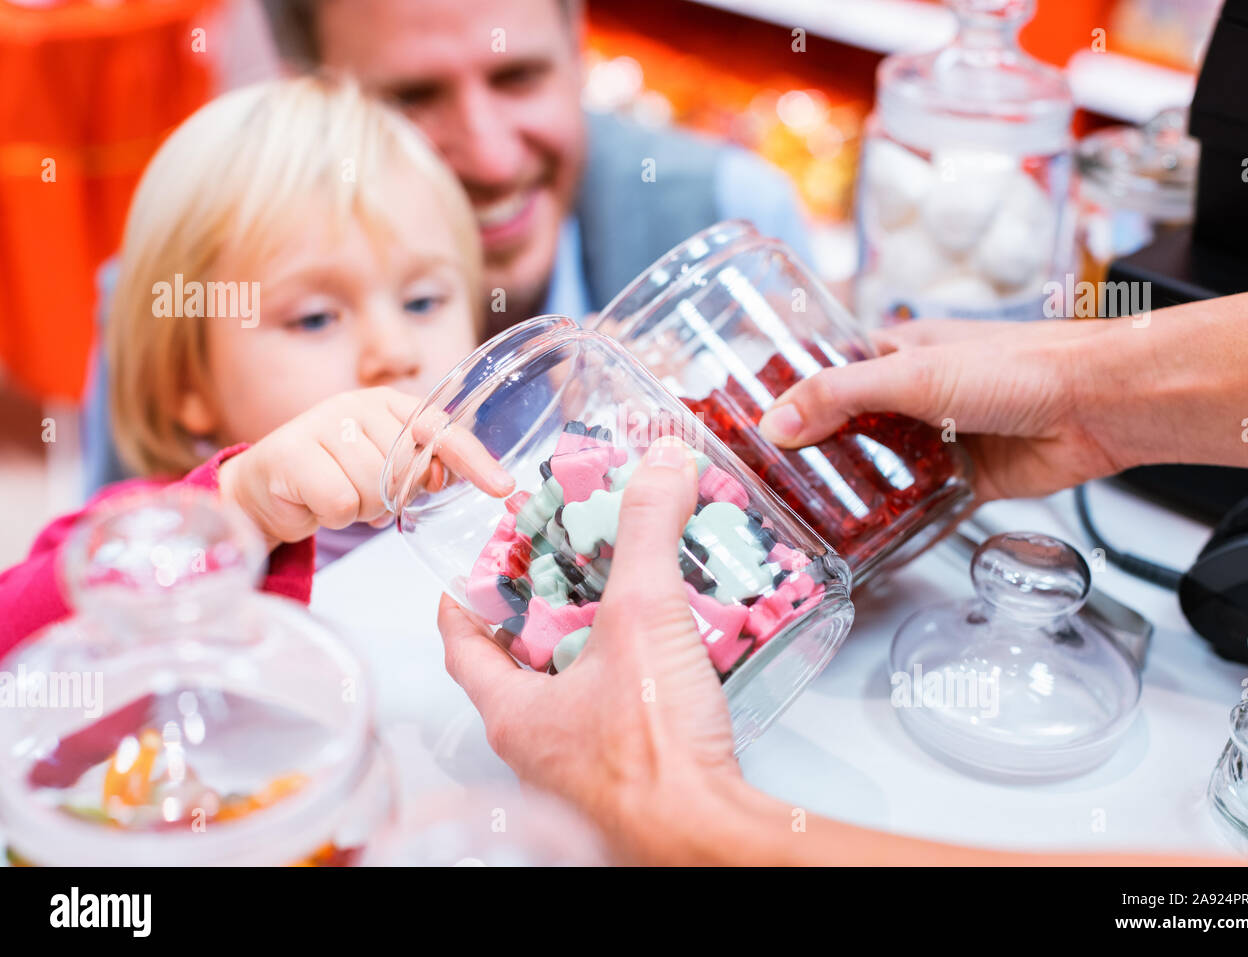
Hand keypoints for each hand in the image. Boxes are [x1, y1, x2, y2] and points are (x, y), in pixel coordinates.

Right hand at [219, 387, 512, 548]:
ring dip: (360, 508)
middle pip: (407, 470)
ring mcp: (321, 424)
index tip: (503, 487)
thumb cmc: (332, 477)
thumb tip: (444, 477)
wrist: (264, 489)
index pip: (441, 430)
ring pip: (374, 488)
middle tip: (363, 493)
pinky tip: (316, 502)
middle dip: (391, 497)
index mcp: (386, 404)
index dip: (473, 460)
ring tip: (338, 495)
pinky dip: (334, 515)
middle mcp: (356, 405)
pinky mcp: (291, 453)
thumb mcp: (383, 469)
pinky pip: (340, 502)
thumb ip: (419, 468)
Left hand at [437, 438, 740, 860]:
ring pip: (572, 689)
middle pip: (519, 662)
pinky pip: (619, 713)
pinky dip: (634, 676)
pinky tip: (672, 649)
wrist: (707, 835)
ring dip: (592, 641)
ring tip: (625, 593)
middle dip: (544, 608)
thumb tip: (662, 465)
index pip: (460, 644)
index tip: (479, 562)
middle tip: (568, 561)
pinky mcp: (630, 778)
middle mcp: (538, 745)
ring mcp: (582, 768)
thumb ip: (649, 532)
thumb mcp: (644, 615)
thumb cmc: (654, 752)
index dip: (464, 596)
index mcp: (513, 710)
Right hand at [758, 318, 1126, 503]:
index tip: (752, 427)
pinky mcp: (966, 479)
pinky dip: (899, 522)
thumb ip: (841, 396)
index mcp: (899, 354)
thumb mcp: (914, 375)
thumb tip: (777, 422)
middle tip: (772, 484)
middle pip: (850, 427)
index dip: (791, 397)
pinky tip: (870, 542)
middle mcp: (916, 395)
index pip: (828, 374)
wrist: (1098, 405)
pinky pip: (923, 504)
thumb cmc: (1019, 367)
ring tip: (808, 519)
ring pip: (883, 468)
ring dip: (855, 490)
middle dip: (816, 454)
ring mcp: (940, 438)